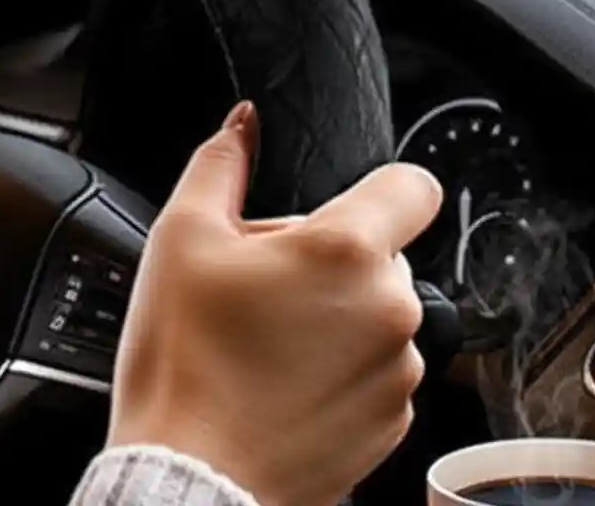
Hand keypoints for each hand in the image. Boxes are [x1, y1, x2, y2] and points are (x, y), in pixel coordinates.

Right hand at [107, 101, 442, 505]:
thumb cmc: (184, 365)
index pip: (414, 185)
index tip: (339, 211)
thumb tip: (242, 125)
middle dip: (329, 262)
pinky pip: (378, 373)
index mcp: (345, 251)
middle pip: (381, 254)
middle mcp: (390, 308)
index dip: (379, 187)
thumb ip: (221, 166)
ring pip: (379, 315)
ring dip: (338, 319)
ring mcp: (398, 371)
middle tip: (264, 291)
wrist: (190, 479)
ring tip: (268, 346)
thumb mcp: (181, 241)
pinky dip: (342, 373)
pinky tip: (283, 387)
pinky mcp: (393, 423)